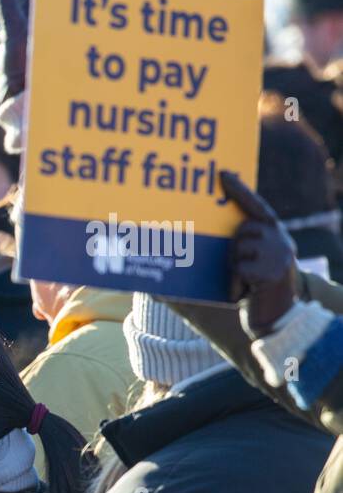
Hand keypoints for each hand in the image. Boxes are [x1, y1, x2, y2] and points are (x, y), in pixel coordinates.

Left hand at [219, 170, 297, 337]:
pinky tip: (243, 292)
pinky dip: (235, 282)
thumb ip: (243, 242)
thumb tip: (211, 229)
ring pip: (239, 248)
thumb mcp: (252, 260)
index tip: (223, 174)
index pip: (256, 206)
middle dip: (232, 248)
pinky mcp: (273, 272)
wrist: (276, 318)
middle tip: (238, 268)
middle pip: (242, 228)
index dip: (241, 190)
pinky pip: (239, 268)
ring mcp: (279, 255)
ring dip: (233, 267)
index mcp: (275, 234)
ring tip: (243, 282)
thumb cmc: (255, 288)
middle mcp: (281, 240)